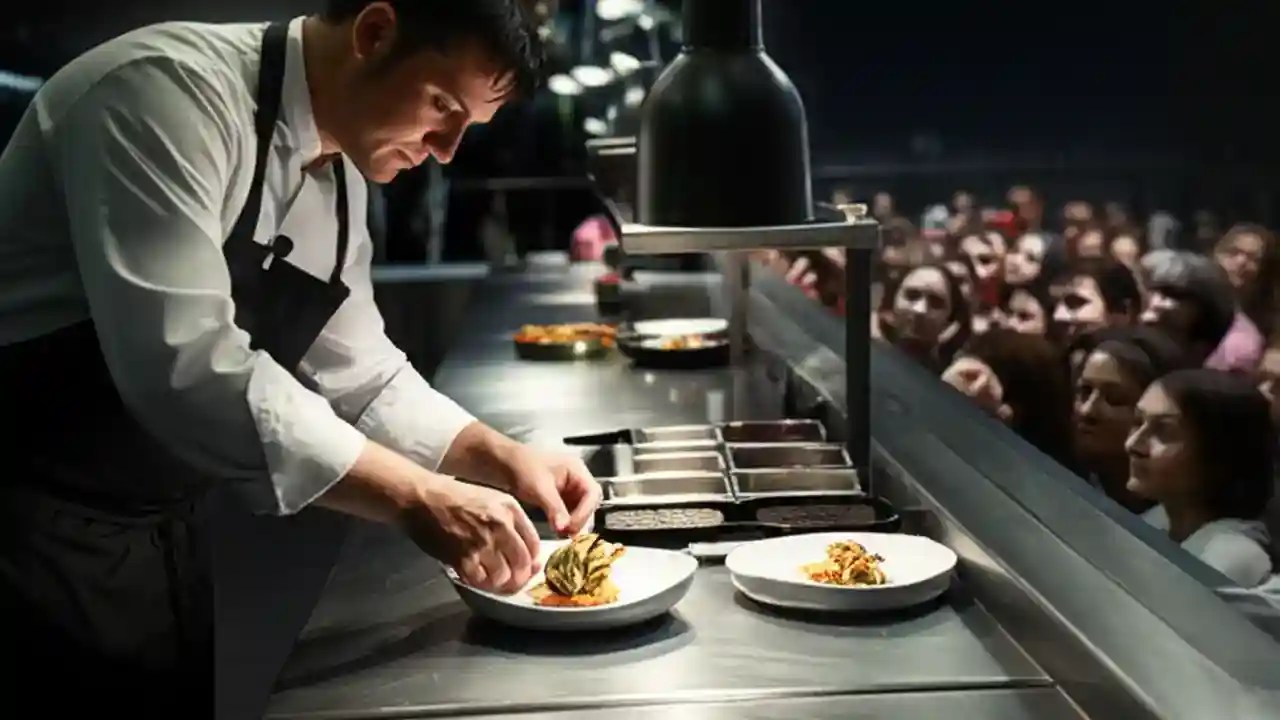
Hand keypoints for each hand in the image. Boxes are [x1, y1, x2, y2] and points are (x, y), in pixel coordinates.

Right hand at [401, 477, 540, 593]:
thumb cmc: (455, 497)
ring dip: (500, 583)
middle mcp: (500, 525)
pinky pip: (480, 581)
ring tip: (494, 581)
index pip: (534, 544)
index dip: (533, 561)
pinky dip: (481, 584)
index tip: (528, 568)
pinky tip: (478, 578)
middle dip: (520, 578)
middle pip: (522, 564)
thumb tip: (525, 551)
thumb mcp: (492, 498)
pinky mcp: (462, 556)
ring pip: (503, 576)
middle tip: (513, 581)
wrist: (422, 497)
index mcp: (510, 509)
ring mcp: (481, 542)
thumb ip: (511, 522)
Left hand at [502, 447, 602, 536]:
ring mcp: (569, 489)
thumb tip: (564, 528)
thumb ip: (555, 508)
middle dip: (579, 519)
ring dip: (572, 522)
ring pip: (579, 510)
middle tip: (566, 533)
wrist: (504, 463)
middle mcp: (576, 479)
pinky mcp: (560, 498)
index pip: (592, 493)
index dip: (585, 511)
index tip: (572, 526)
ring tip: (561, 533)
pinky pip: (568, 512)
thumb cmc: (522, 467)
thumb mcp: (540, 488)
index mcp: (577, 470)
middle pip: (588, 503)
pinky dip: (564, 522)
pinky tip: (556, 529)